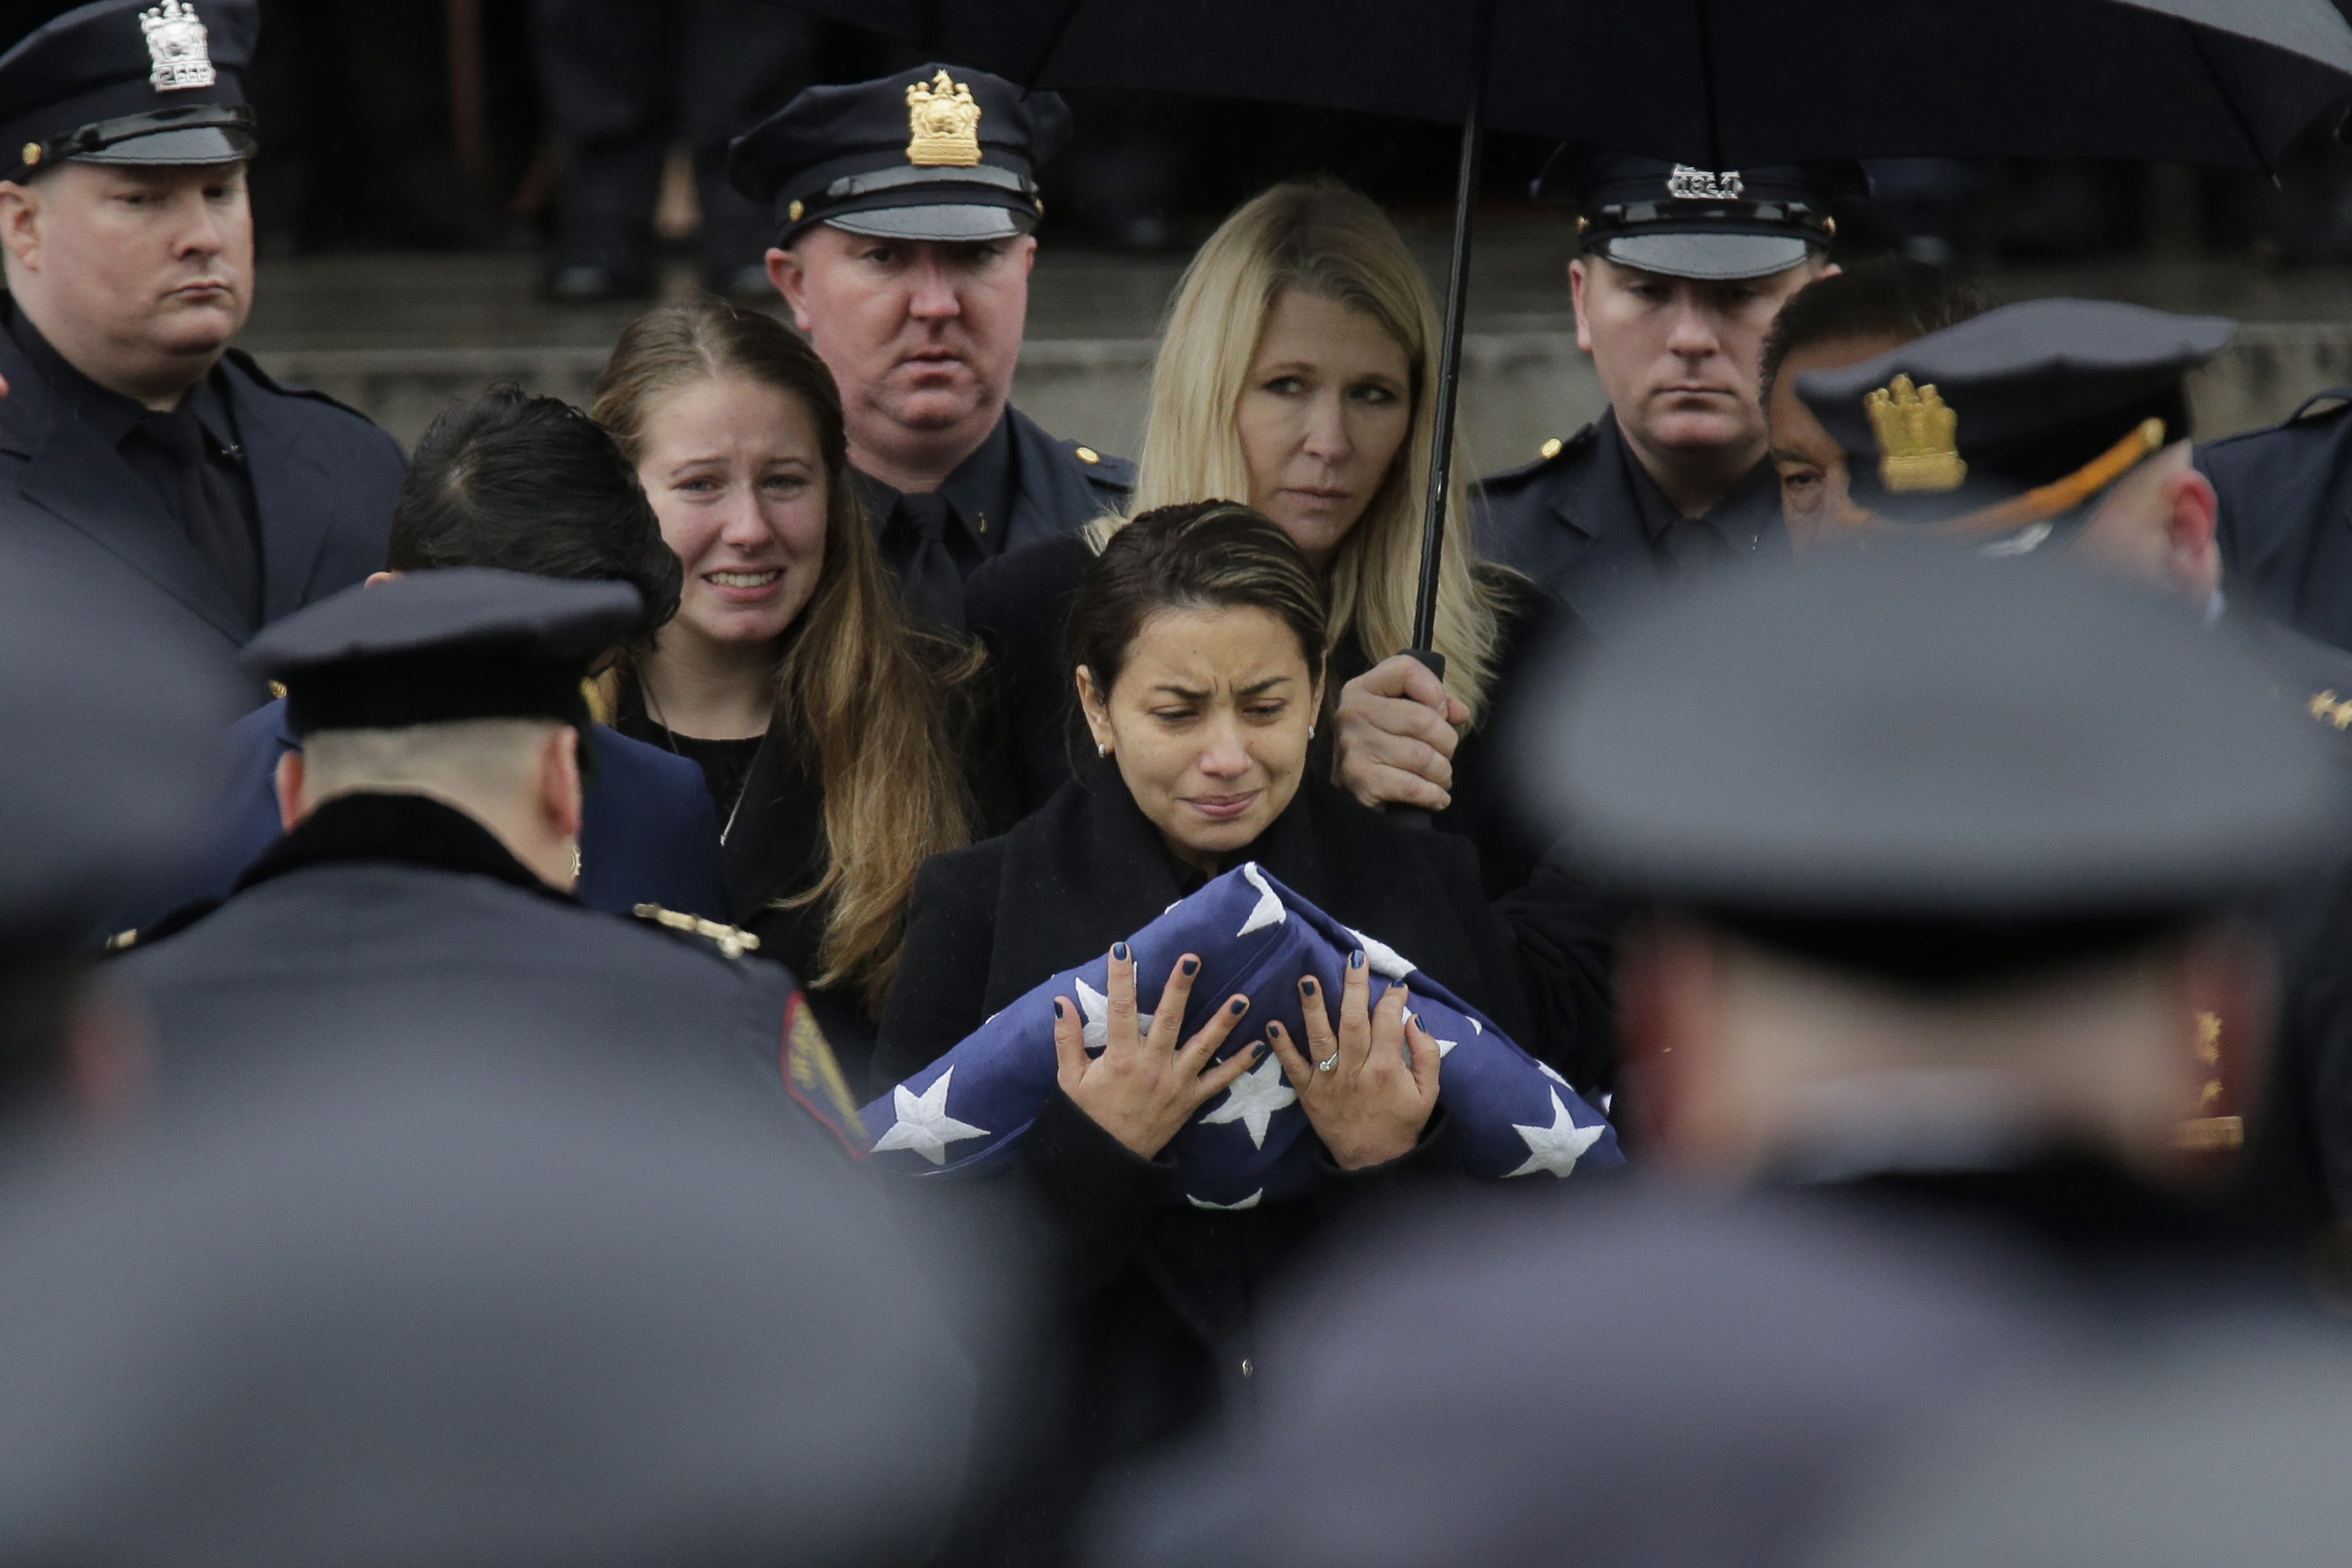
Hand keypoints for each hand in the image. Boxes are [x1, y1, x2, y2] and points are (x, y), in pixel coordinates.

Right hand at [1054, 943, 1259, 1159]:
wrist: (1110, 1159)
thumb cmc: (1089, 1115)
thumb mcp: (1069, 1079)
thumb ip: (1066, 1039)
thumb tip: (1061, 1002)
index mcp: (1120, 1057)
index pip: (1120, 1009)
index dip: (1119, 978)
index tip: (1122, 950)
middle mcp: (1152, 1066)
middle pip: (1169, 1019)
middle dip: (1181, 988)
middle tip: (1193, 960)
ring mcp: (1176, 1083)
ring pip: (1203, 1046)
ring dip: (1224, 1022)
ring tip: (1242, 998)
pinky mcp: (1191, 1100)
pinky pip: (1219, 1081)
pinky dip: (1239, 1064)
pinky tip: (1258, 1046)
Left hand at [1267, 948, 1439, 1169]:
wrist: (1373, 1163)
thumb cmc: (1401, 1123)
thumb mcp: (1429, 1093)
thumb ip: (1426, 1054)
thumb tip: (1414, 1019)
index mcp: (1387, 1068)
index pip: (1388, 1021)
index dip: (1392, 998)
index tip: (1394, 982)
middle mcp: (1356, 1070)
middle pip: (1354, 1020)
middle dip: (1354, 986)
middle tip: (1353, 956)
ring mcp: (1329, 1080)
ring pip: (1321, 1037)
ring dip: (1313, 1007)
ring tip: (1306, 979)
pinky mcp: (1309, 1093)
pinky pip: (1293, 1067)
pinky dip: (1282, 1046)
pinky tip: (1272, 1023)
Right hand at [1334, 654, 1470, 813]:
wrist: (1348, 795)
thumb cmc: (1382, 748)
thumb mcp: (1401, 713)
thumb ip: (1434, 704)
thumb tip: (1460, 713)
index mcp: (1362, 689)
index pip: (1406, 670)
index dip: (1435, 692)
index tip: (1440, 713)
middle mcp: (1353, 713)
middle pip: (1423, 719)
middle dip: (1447, 742)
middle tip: (1444, 754)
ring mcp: (1355, 747)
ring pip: (1423, 757)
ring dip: (1442, 772)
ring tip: (1439, 776)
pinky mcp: (1361, 781)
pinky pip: (1414, 787)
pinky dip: (1434, 795)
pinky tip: (1436, 796)